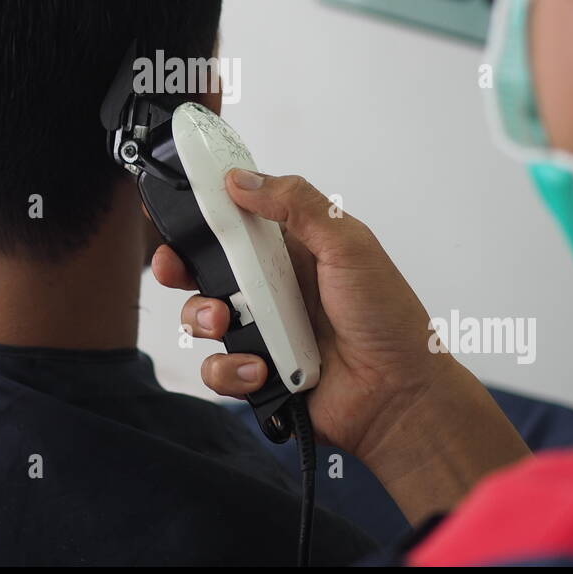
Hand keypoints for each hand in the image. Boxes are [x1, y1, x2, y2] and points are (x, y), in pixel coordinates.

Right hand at [153, 169, 527, 519]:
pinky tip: (262, 369)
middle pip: (202, 266)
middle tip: (172, 267)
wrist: (400, 394)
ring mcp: (261, 329)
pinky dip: (232, 369)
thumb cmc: (387, 317)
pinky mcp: (256, 371)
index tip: (176, 207)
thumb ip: (296, 204)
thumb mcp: (348, 244)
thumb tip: (241, 179)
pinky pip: (218, 367)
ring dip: (203, 317)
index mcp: (290, 247)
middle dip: (176, 265)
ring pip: (201, 316)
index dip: (201, 212)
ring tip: (226, 323)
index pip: (234, 219)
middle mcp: (269, 285)